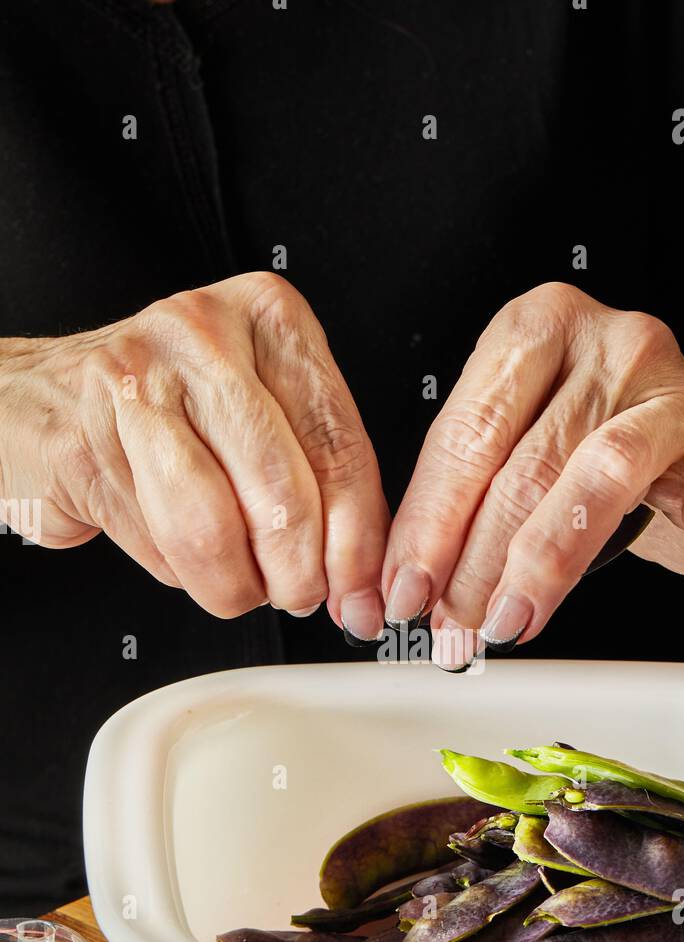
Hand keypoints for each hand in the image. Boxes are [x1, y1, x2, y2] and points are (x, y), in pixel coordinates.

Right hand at [0, 272, 388, 631]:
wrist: (38, 399)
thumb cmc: (165, 409)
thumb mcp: (261, 415)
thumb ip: (318, 479)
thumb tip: (361, 576)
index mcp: (269, 317)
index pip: (339, 444)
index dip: (356, 540)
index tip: (361, 590)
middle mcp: (204, 336)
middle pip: (282, 492)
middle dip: (297, 573)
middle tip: (296, 597)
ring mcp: (136, 383)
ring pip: (213, 526)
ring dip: (234, 584)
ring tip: (238, 587)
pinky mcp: (83, 440)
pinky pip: (154, 540)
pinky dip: (176, 571)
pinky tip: (174, 549)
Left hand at [383, 282, 683, 669]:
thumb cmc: (594, 430)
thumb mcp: (521, 433)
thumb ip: (466, 494)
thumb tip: (407, 585)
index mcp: (537, 328)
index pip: (467, 435)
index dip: (428, 524)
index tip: (403, 590)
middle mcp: (607, 348)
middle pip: (525, 465)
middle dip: (476, 562)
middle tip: (450, 625)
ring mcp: (672, 396)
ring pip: (599, 479)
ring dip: (546, 563)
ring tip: (511, 620)